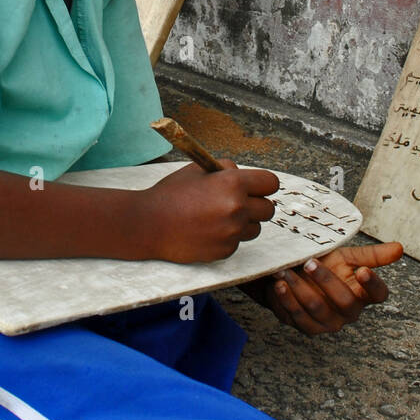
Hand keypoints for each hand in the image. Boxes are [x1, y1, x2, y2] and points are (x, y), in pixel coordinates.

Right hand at [144, 161, 279, 262]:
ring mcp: (232, 232)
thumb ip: (226, 169)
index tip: (256, 187)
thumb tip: (243, 174)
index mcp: (233, 183)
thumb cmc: (172, 193)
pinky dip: (228, 237)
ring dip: (245, 223)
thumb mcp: (198, 170)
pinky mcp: (224, 251)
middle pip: (268, 209)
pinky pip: (238, 242)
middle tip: (240, 203)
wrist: (148, 224)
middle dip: (257, 205)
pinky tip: (208, 230)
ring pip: (255, 228)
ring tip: (220, 217)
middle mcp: (237, 208)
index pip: (271, 183)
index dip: (263, 184)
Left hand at [265, 241, 403, 334]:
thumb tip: (400, 248)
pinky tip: (278, 286)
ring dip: (300, 289)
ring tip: (285, 272)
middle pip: (345, 302)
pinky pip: (298, 317)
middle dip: (325, 281)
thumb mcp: (347, 256)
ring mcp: (329, 324)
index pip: (378, 295)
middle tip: (309, 263)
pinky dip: (286, 300)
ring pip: (317, 310)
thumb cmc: (326, 264)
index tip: (363, 271)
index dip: (373, 285)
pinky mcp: (308, 329)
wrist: (295, 274)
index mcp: (363, 294)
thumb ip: (372, 255)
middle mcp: (350, 312)